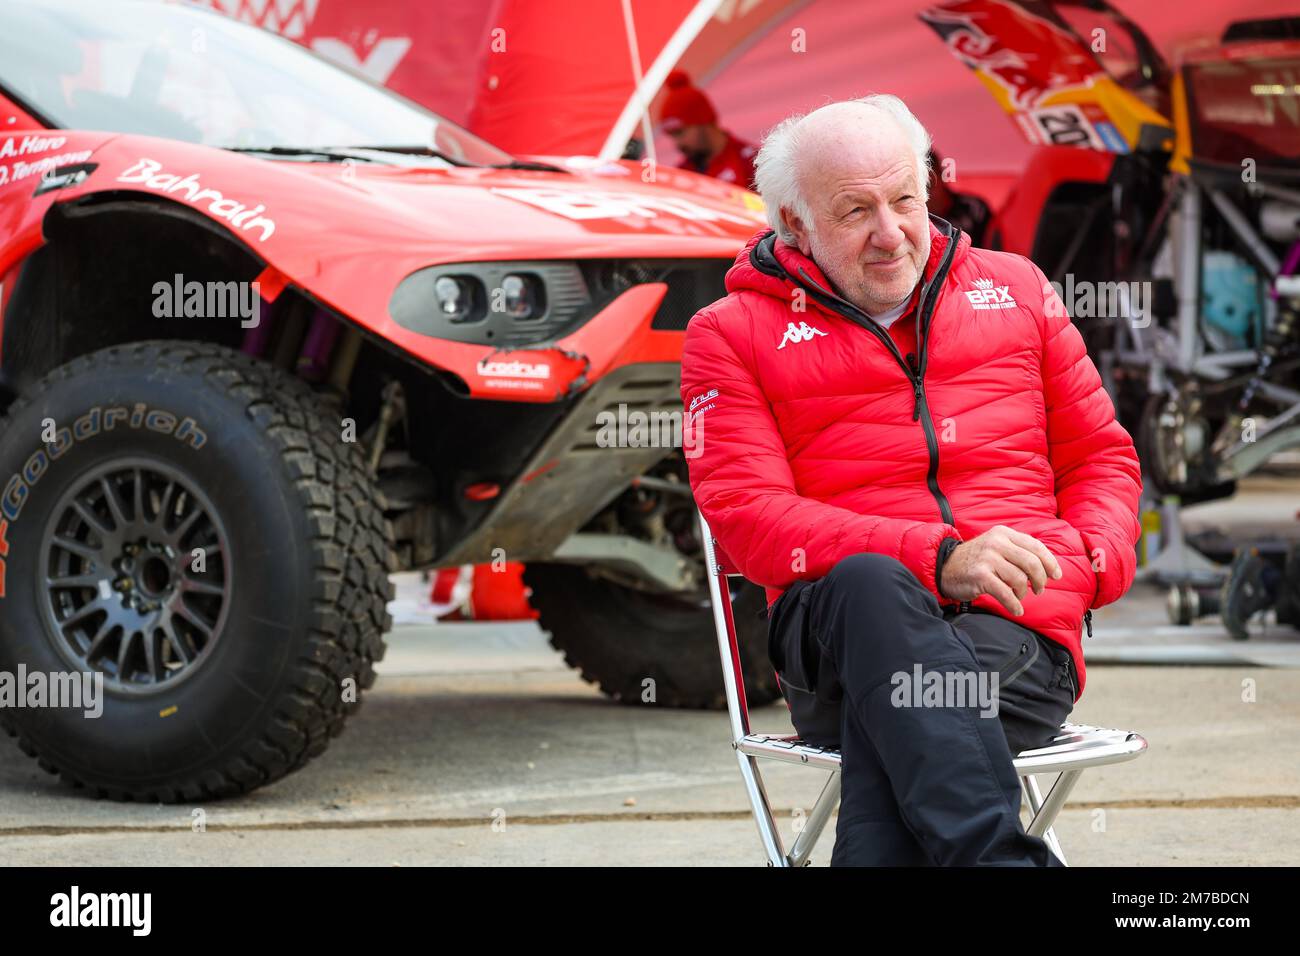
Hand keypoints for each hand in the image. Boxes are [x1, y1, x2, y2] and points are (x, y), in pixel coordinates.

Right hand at [939, 525, 1061, 616]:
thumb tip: (1047, 567)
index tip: (1056, 575)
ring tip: (1019, 596)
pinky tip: (1016, 609)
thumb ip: (1017, 551)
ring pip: (1020, 579)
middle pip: (1031, 563)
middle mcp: (996, 543)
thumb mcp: (995, 546)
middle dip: (1040, 580)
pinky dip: (1014, 604)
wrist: (945, 567)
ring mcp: (987, 558)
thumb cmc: (975, 561)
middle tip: (1038, 590)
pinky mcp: (980, 576)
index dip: (1050, 562)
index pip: (1035, 546)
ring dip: (1023, 592)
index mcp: (1003, 533)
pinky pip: (1006, 593)